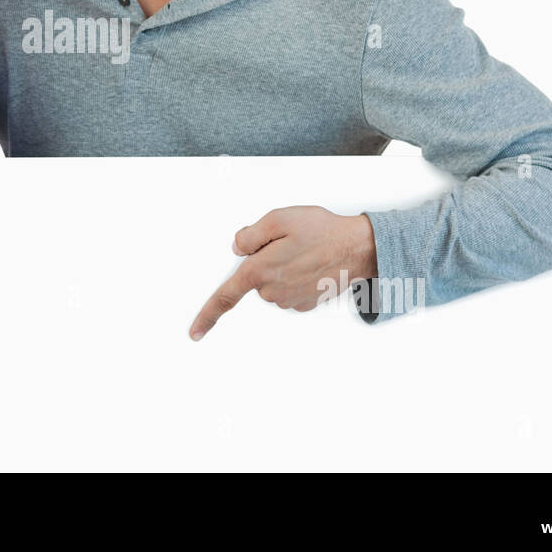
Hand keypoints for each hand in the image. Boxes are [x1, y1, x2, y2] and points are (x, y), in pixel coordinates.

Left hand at [188, 206, 377, 340]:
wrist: (357, 249)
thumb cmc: (322, 231)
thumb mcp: (278, 218)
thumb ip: (249, 234)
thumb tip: (238, 248)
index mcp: (260, 270)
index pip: (226, 296)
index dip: (207, 315)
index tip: (194, 333)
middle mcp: (273, 291)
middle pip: (254, 277)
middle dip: (263, 260)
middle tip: (287, 242)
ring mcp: (289, 300)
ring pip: (272, 282)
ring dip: (281, 267)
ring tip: (303, 250)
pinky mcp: (304, 303)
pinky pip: (288, 288)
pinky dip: (295, 276)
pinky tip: (310, 263)